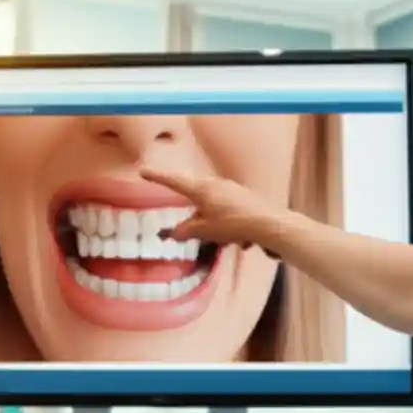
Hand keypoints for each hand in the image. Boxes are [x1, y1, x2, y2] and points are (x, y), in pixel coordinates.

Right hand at [139, 167, 282, 256]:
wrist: (269, 224)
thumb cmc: (232, 224)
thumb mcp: (204, 231)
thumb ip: (185, 231)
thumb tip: (172, 233)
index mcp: (201, 189)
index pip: (174, 182)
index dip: (157, 178)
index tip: (143, 171)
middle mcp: (215, 185)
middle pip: (197, 199)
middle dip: (199, 218)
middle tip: (205, 233)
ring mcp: (231, 190)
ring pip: (214, 209)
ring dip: (217, 227)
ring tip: (229, 241)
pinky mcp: (244, 198)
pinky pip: (230, 214)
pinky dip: (231, 228)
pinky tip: (243, 240)